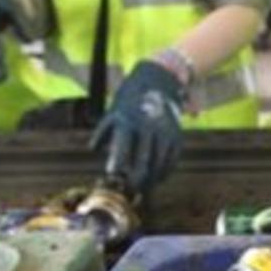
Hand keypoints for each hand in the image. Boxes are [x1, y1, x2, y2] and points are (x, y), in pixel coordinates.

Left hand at [89, 60, 184, 191]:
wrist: (160, 80)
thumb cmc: (131, 98)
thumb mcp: (114, 110)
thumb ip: (104, 131)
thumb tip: (94, 149)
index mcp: (129, 120)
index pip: (123, 146)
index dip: (118, 163)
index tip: (112, 176)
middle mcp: (149, 126)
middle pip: (144, 160)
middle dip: (137, 178)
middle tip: (131, 190)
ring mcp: (165, 131)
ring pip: (160, 163)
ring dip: (152, 178)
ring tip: (144, 188)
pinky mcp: (177, 135)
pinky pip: (172, 159)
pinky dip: (166, 171)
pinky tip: (158, 178)